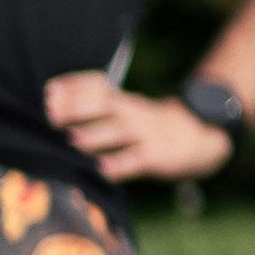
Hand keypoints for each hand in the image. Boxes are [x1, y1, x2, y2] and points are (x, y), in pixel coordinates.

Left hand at [48, 69, 234, 186]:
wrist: (205, 137)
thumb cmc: (155, 129)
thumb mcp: (133, 113)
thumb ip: (103, 112)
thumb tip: (57, 114)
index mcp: (127, 101)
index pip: (99, 86)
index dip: (74, 86)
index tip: (48, 90)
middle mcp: (136, 112)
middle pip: (105, 103)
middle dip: (77, 107)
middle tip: (51, 115)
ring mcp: (149, 132)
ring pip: (119, 129)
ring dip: (93, 134)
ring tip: (69, 140)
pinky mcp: (159, 155)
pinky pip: (137, 159)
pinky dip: (118, 164)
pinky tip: (101, 169)